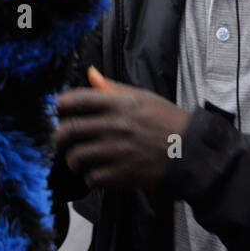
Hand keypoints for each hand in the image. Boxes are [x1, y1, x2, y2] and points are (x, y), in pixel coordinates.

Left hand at [54, 66, 189, 189]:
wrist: (191, 151)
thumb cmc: (166, 121)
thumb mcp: (141, 96)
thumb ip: (111, 87)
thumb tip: (91, 73)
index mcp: (118, 103)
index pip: (75, 100)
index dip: (60, 105)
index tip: (59, 110)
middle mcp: (114, 125)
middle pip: (69, 130)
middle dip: (59, 136)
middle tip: (61, 139)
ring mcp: (118, 151)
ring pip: (76, 156)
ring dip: (73, 159)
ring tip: (77, 159)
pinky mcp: (124, 174)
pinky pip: (93, 177)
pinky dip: (89, 177)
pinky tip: (95, 173)